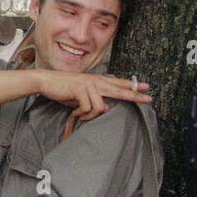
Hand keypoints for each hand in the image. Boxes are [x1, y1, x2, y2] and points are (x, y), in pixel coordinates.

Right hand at [34, 71, 151, 120]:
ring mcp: (89, 84)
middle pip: (120, 90)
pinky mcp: (81, 89)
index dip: (133, 86)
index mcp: (98, 81)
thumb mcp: (82, 96)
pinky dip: (81, 114)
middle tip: (149, 99)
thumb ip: (95, 100)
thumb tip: (106, 108)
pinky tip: (75, 112)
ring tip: (80, 115)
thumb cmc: (64, 89)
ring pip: (100, 107)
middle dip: (135, 95)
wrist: (47, 81)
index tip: (146, 88)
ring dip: (90, 115)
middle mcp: (96, 81)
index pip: (119, 83)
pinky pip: (88, 108)